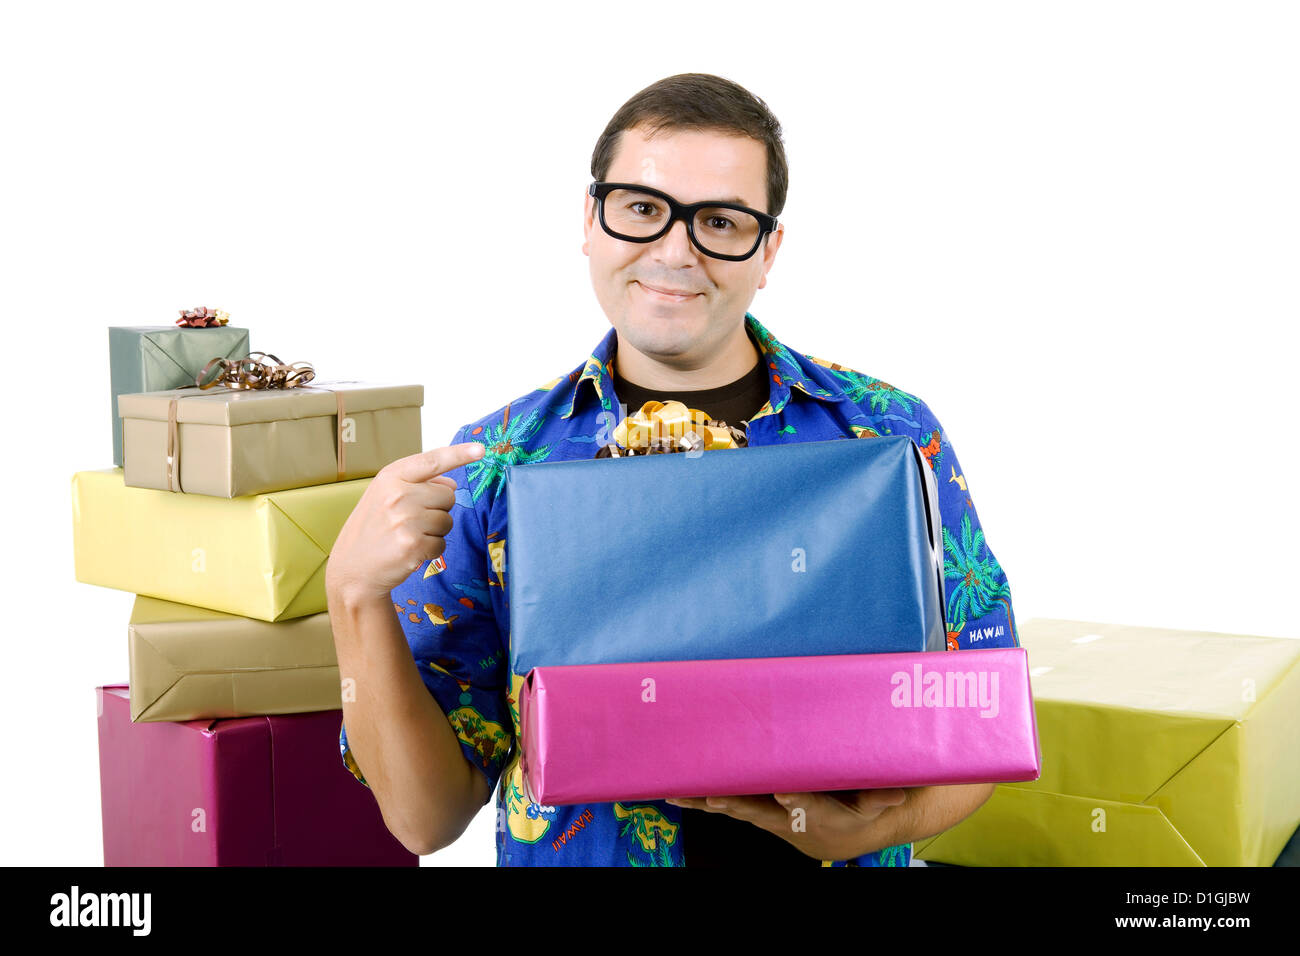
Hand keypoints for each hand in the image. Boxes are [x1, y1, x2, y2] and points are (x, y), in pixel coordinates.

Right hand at [325, 442, 484, 603]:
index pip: (432, 460)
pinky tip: (409, 551)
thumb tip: (451, 483)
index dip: (459, 454)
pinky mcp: (413, 545)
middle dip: (438, 509)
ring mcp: (405, 520)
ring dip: (434, 532)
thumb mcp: (385, 496)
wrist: (352, 569)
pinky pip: (442, 544)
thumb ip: (417, 484)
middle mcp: (398, 494)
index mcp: (390, 477)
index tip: (481, 450)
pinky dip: (430, 550)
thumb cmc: (372, 529)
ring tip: (408, 536)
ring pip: (447, 521)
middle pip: (448, 496)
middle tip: (412, 521)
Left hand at [665, 788, 908, 860]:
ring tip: (681, 794)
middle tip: (715, 797)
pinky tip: (677, 793)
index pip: (810, 807)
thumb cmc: (860, 808)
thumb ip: (881, 797)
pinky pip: (725, 804)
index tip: (786, 792)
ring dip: (708, 801)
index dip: (798, 801)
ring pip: (736, 808)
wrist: (843, 833)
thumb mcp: (876, 803)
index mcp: (821, 813)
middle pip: (761, 812)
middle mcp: (789, 819)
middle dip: (738, 804)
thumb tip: (896, 794)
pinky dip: (700, 799)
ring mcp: (767, 817)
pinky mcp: (754, 811)